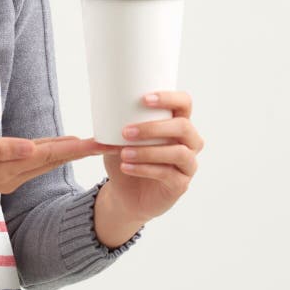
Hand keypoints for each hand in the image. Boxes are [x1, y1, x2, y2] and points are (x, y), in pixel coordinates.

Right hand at [0, 127, 115, 195]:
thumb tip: (30, 148)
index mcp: (4, 170)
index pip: (47, 155)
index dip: (74, 147)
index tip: (99, 141)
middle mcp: (9, 176)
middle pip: (52, 160)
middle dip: (80, 150)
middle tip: (109, 141)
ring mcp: (4, 175)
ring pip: (44, 161)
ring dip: (68, 151)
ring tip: (92, 142)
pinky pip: (32, 161)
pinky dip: (49, 152)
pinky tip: (58, 147)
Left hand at [101, 90, 203, 222]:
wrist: (125, 191)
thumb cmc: (126, 155)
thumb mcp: (117, 136)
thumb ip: (113, 124)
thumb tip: (101, 115)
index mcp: (176, 122)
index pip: (184, 103)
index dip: (169, 98)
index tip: (144, 99)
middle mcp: (188, 141)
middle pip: (183, 127)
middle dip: (154, 128)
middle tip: (126, 132)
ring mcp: (187, 164)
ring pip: (179, 152)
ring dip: (148, 151)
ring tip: (123, 153)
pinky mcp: (181, 184)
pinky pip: (168, 174)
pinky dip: (144, 169)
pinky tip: (125, 167)